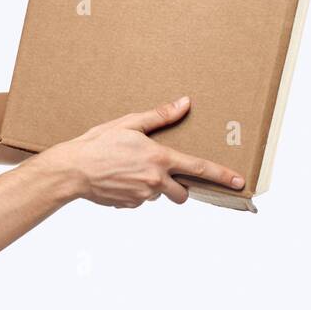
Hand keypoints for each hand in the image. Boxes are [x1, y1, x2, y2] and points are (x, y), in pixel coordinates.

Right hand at [44, 96, 245, 207]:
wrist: (71, 170)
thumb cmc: (97, 144)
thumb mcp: (129, 124)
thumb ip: (159, 116)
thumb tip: (184, 104)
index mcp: (159, 158)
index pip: (199, 169)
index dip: (222, 175)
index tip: (239, 181)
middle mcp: (155, 180)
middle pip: (182, 193)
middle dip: (179, 188)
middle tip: (162, 174)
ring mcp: (142, 196)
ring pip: (158, 195)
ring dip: (151, 186)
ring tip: (128, 171)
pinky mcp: (129, 205)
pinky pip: (139, 200)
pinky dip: (134, 192)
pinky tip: (117, 180)